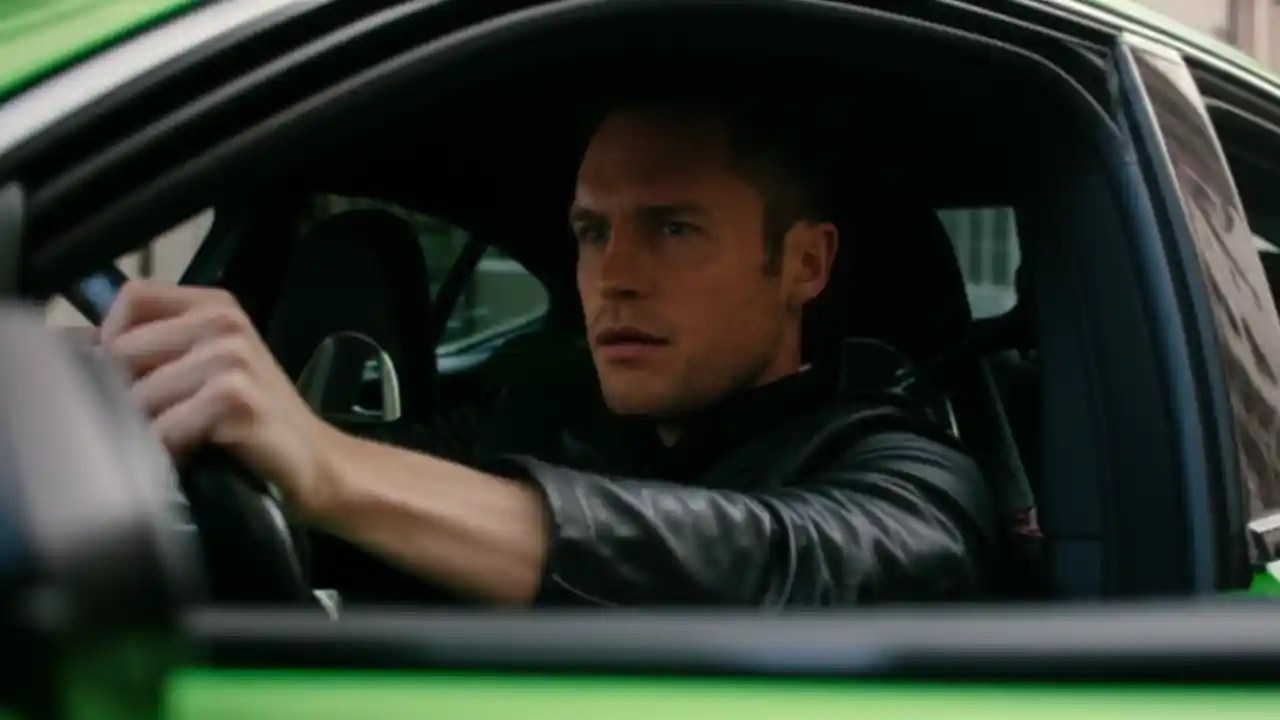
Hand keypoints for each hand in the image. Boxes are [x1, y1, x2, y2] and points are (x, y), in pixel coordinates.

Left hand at [100, 280, 336, 513]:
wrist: (319, 463)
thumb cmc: (259, 421)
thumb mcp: (209, 367)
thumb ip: (152, 348)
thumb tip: (69, 345)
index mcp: (216, 305)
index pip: (131, 298)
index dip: (113, 339)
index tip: (133, 379)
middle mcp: (224, 322)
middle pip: (122, 350)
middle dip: (127, 397)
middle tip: (162, 423)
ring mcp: (230, 358)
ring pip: (137, 396)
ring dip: (149, 432)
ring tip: (181, 444)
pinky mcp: (233, 399)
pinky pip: (163, 430)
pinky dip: (169, 454)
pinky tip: (194, 459)